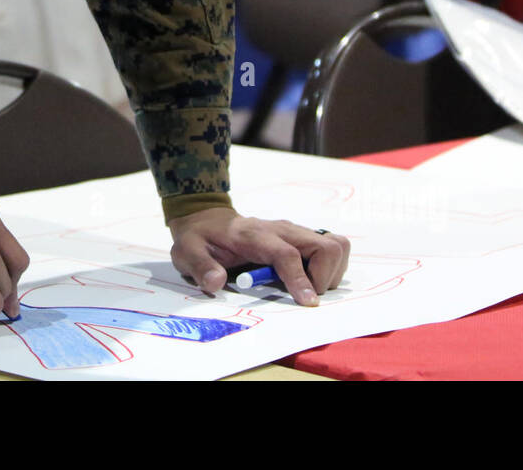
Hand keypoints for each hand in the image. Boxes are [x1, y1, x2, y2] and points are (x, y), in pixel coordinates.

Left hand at [168, 208, 349, 306]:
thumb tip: (216, 283)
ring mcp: (294, 232)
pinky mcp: (302, 237)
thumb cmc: (200, 239)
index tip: (307, 302)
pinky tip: (309, 278)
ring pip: (335, 244)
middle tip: (305, 296)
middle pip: (325, 245)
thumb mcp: (187, 253)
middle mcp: (281, 230)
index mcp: (254, 235)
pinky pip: (332, 247)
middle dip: (324, 278)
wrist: (207, 219)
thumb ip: (200, 267)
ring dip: (331, 272)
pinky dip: (332, 267)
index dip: (300, 278)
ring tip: (307, 287)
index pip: (286, 254)